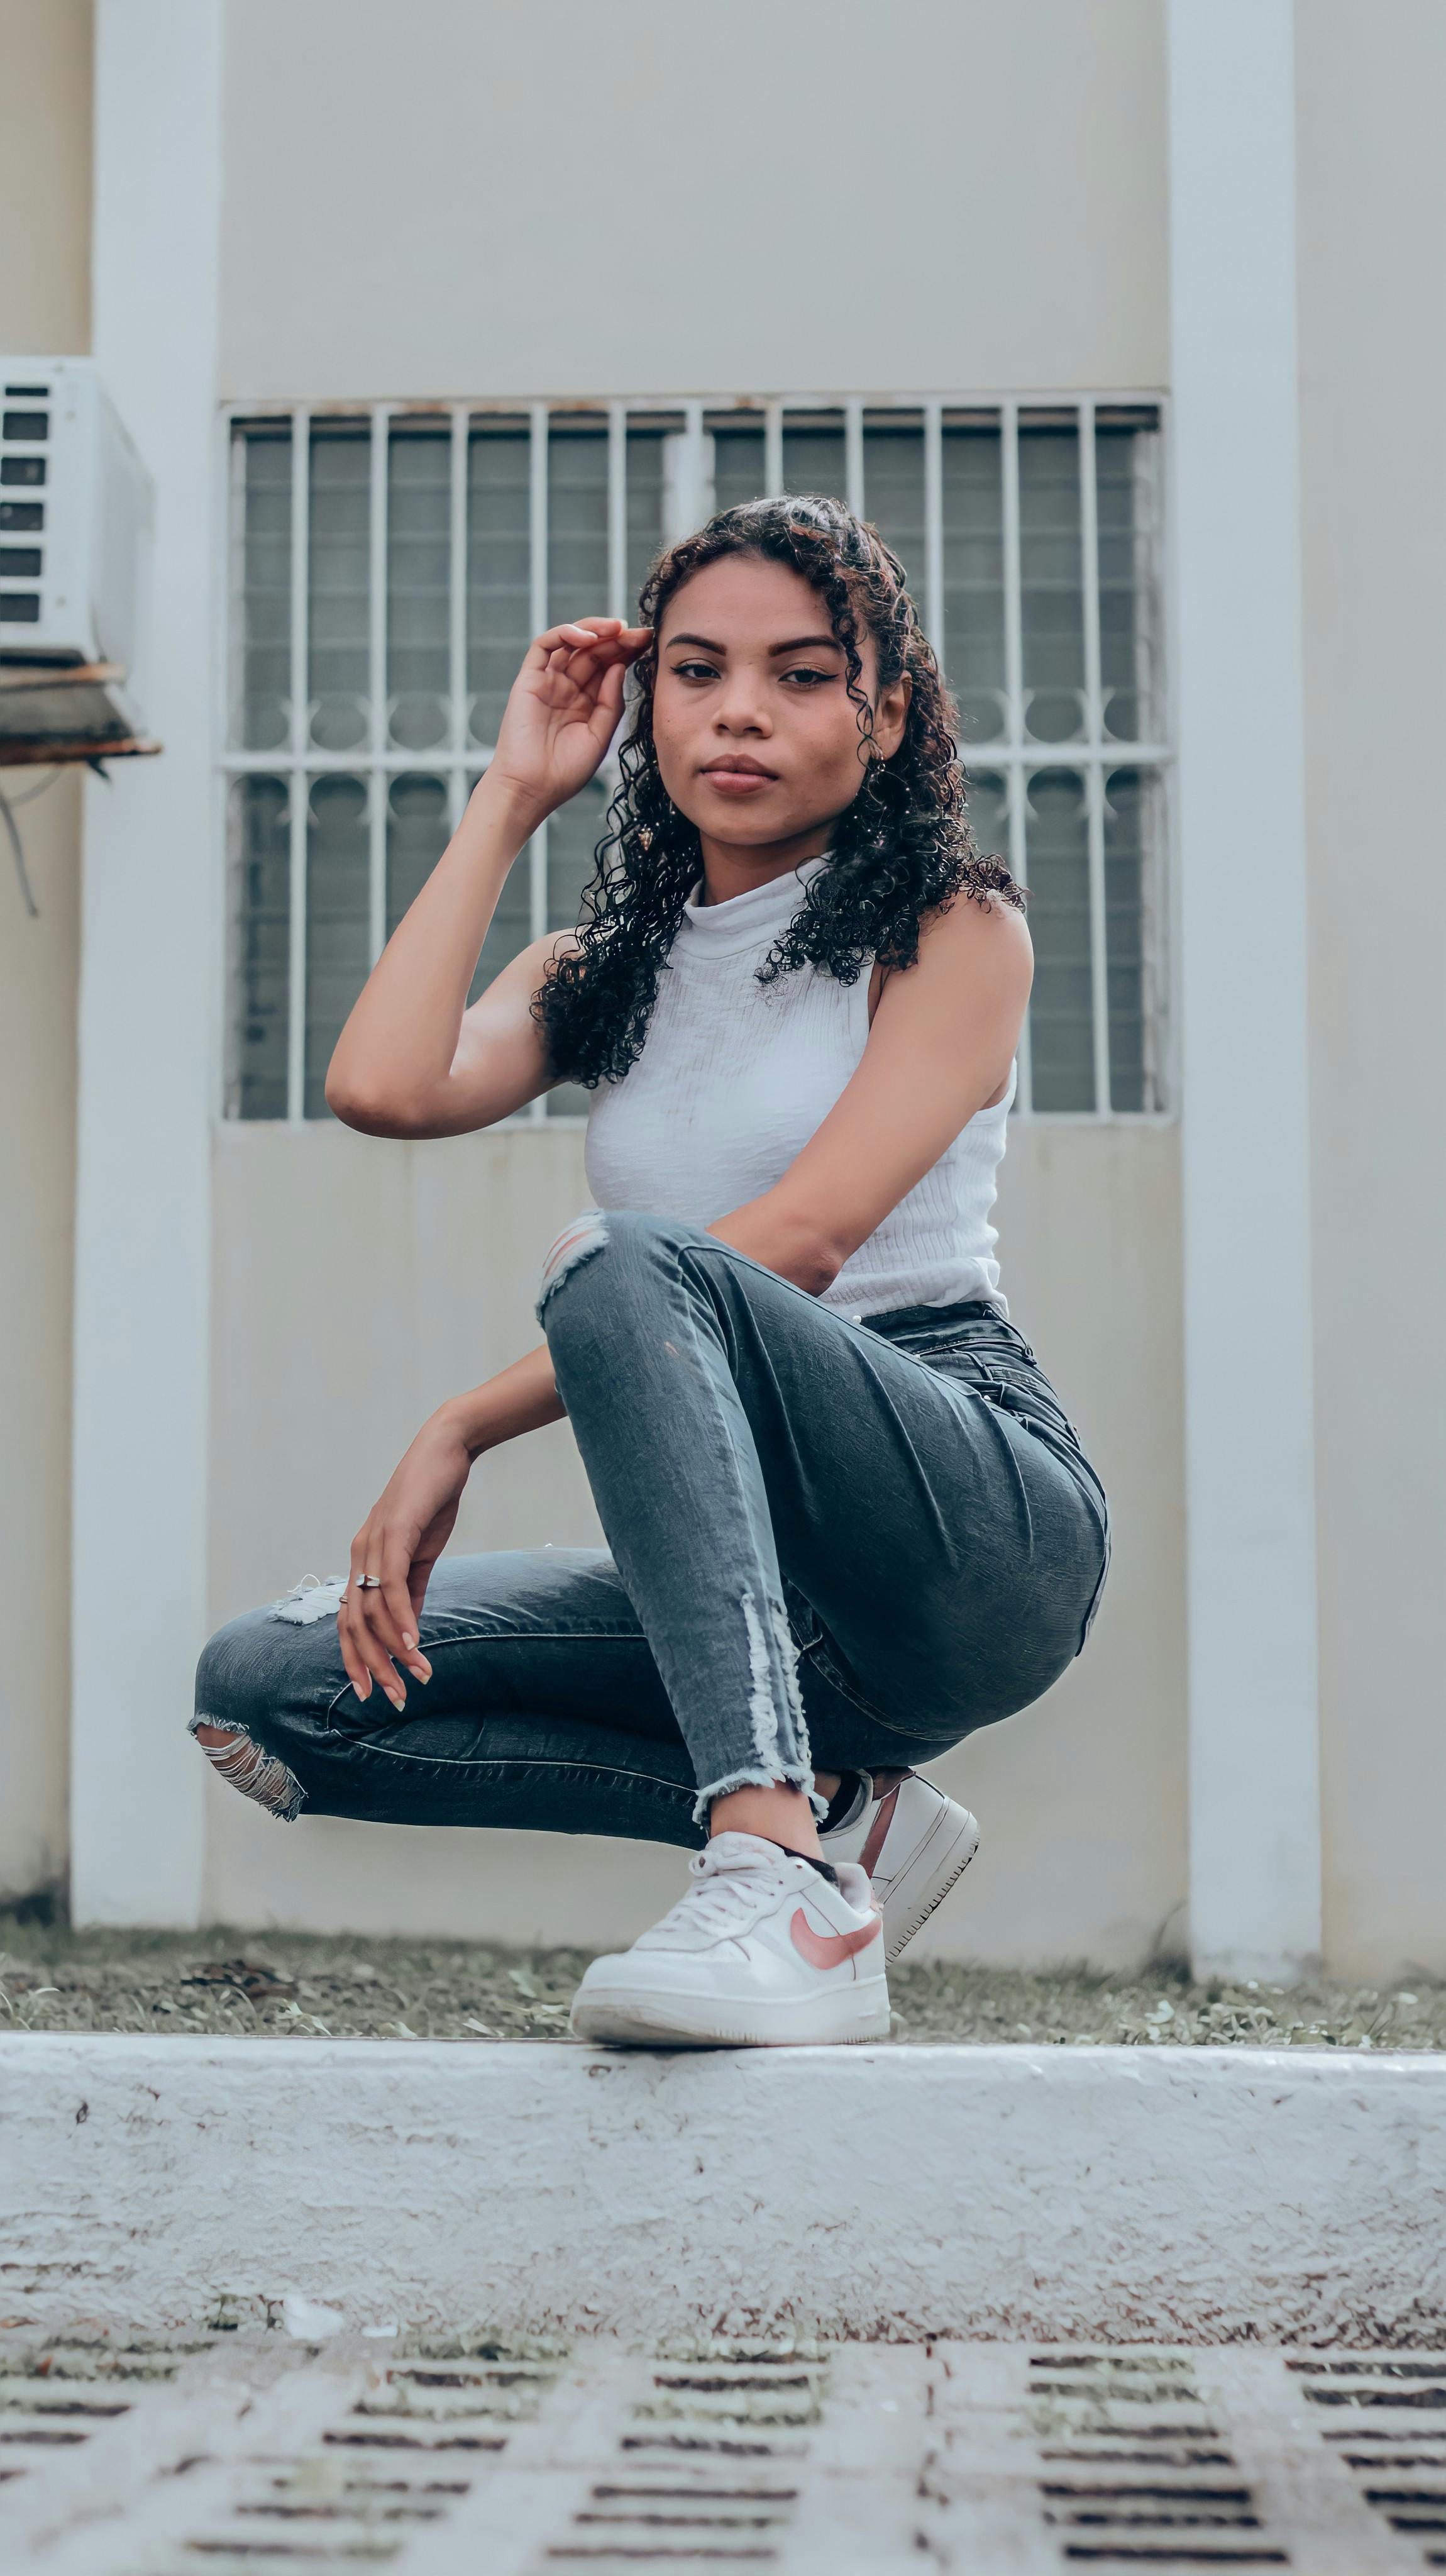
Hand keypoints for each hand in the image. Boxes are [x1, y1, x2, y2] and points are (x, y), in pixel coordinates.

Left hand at [338, 1409, 473, 1712]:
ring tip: (416, 1676)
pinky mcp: (395, 1533)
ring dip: (394, 1649)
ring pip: (373, 1610)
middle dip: (371, 1665)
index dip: (355, 1658)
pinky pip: (393, 1584)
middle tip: (394, 1697)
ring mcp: (374, 1543)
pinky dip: (401, 1617)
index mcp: (363, 1559)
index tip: (372, 1690)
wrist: (446, 1449)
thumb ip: (412, 1591)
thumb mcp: (422, 1553)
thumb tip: (408, 1630)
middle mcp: (359, 1553)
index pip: (349, 1620)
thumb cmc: (433, 1498)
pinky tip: (414, 1643)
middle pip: (353, 1624)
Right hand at [485, 617, 650, 827]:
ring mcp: (548, 681)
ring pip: (571, 643)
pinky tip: (589, 639)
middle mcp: (567, 688)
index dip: (628, 652)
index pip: (609, 667)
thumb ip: (611, 701)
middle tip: (641, 633)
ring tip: (618, 628)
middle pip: (594, 652)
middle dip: (618, 639)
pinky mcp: (528, 679)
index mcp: (587, 703)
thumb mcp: (600, 735)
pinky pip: (544, 646)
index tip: (650, 643)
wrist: (532, 789)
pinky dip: (566, 634)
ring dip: (595, 630)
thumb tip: (620, 666)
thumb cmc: (565, 771)